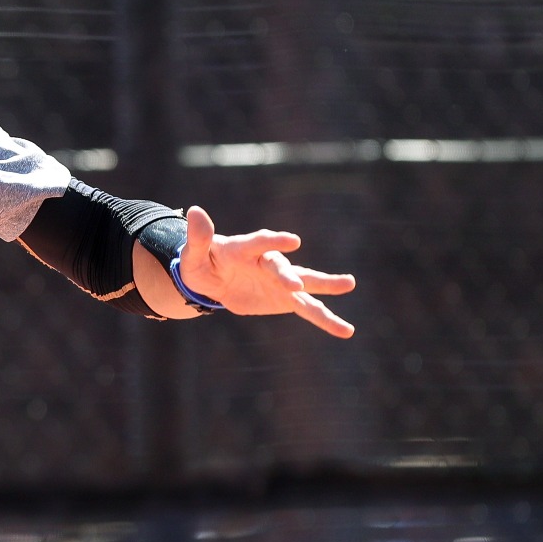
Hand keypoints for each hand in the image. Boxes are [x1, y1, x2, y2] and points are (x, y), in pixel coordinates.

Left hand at [176, 205, 356, 337]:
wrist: (214, 282)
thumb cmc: (202, 263)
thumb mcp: (193, 255)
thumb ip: (197, 237)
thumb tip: (194, 211)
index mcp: (245, 248)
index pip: (260, 241)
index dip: (275, 241)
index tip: (294, 241)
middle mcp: (268, 262)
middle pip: (280, 266)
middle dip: (288, 275)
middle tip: (297, 284)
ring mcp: (281, 280)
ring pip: (305, 285)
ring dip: (325, 285)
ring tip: (349, 283)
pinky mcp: (286, 299)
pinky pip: (308, 309)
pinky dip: (326, 320)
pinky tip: (346, 330)